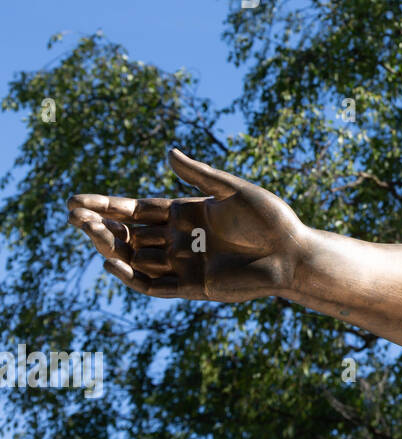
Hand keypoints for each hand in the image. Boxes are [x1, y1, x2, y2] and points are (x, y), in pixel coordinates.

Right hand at [67, 148, 308, 301]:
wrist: (294, 253)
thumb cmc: (271, 218)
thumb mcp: (233, 191)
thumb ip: (200, 176)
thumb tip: (168, 152)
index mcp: (186, 213)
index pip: (137, 210)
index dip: (107, 206)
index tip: (76, 200)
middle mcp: (180, 239)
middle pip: (130, 234)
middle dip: (100, 225)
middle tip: (71, 215)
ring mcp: (184, 264)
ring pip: (136, 258)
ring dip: (110, 246)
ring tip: (85, 230)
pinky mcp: (193, 287)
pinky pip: (155, 285)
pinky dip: (132, 277)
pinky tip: (112, 263)